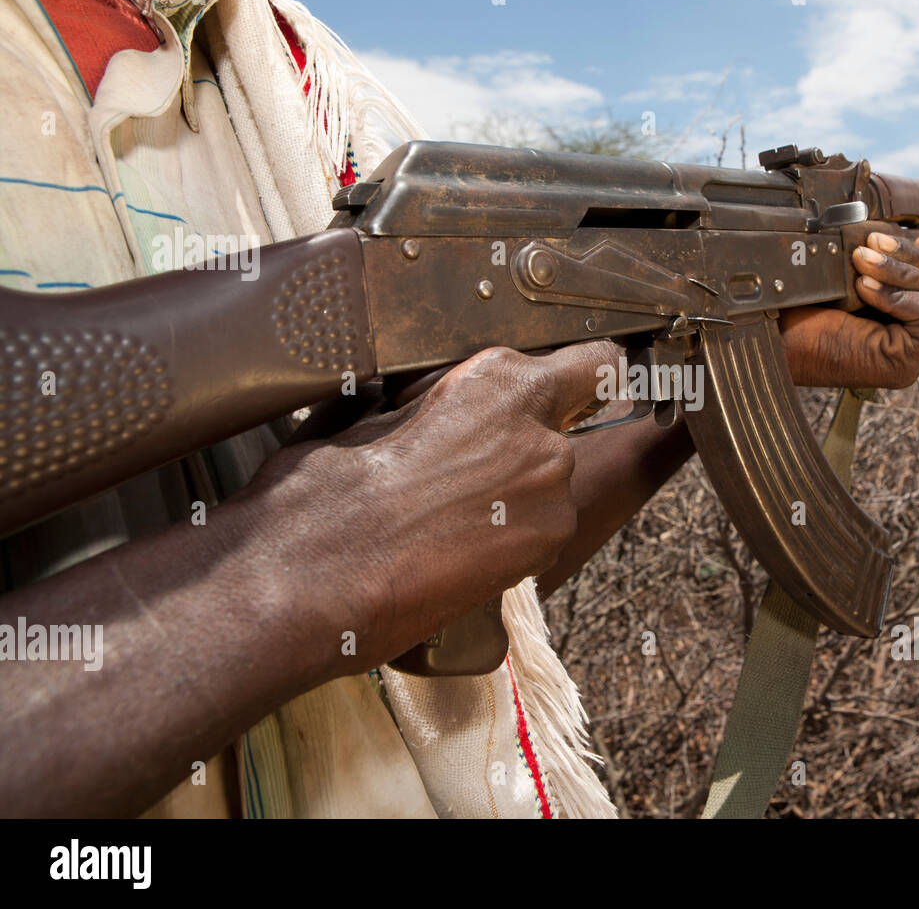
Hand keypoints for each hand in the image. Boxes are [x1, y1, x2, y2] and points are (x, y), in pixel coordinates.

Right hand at [240, 340, 617, 668]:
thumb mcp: (367, 410)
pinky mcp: (546, 547)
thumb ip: (424, 397)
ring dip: (511, 496)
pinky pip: (539, 531)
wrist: (307, 576)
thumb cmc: (323, 493)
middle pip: (558, 429)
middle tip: (456, 475)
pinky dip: (508, 539)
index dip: (573, 380)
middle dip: (517, 447)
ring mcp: (550, 492)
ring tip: (444, 520)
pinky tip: (454, 550)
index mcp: (498, 380)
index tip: (562, 392)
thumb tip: (424, 394)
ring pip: (547, 483)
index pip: (590, 362)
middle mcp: (540, 431)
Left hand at [779, 231, 918, 388]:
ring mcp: (910, 352)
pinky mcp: (907, 360)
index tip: (900, 236)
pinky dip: (897, 295)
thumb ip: (871, 260)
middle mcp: (908, 337)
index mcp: (897, 318)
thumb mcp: (839, 277)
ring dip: (900, 272)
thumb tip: (886, 233)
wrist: (772, 344)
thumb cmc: (795, 313)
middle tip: (869, 246)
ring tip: (862, 262)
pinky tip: (864, 288)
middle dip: (908, 258)